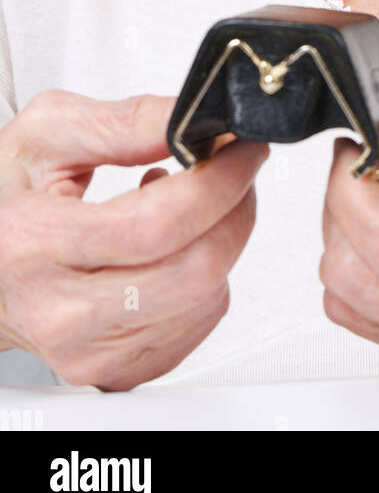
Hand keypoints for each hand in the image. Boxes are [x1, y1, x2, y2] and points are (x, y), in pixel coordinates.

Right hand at [0, 89, 268, 388]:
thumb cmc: (5, 200)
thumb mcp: (46, 134)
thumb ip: (124, 122)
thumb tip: (191, 121)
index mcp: (34, 243)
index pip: (158, 225)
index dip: (219, 181)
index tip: (240, 149)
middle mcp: (59, 311)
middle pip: (195, 270)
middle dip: (235, 207)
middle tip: (234, 169)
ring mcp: (87, 351)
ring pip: (206, 298)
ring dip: (220, 239)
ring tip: (182, 206)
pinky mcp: (115, 371)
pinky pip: (199, 323)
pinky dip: (205, 277)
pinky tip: (167, 250)